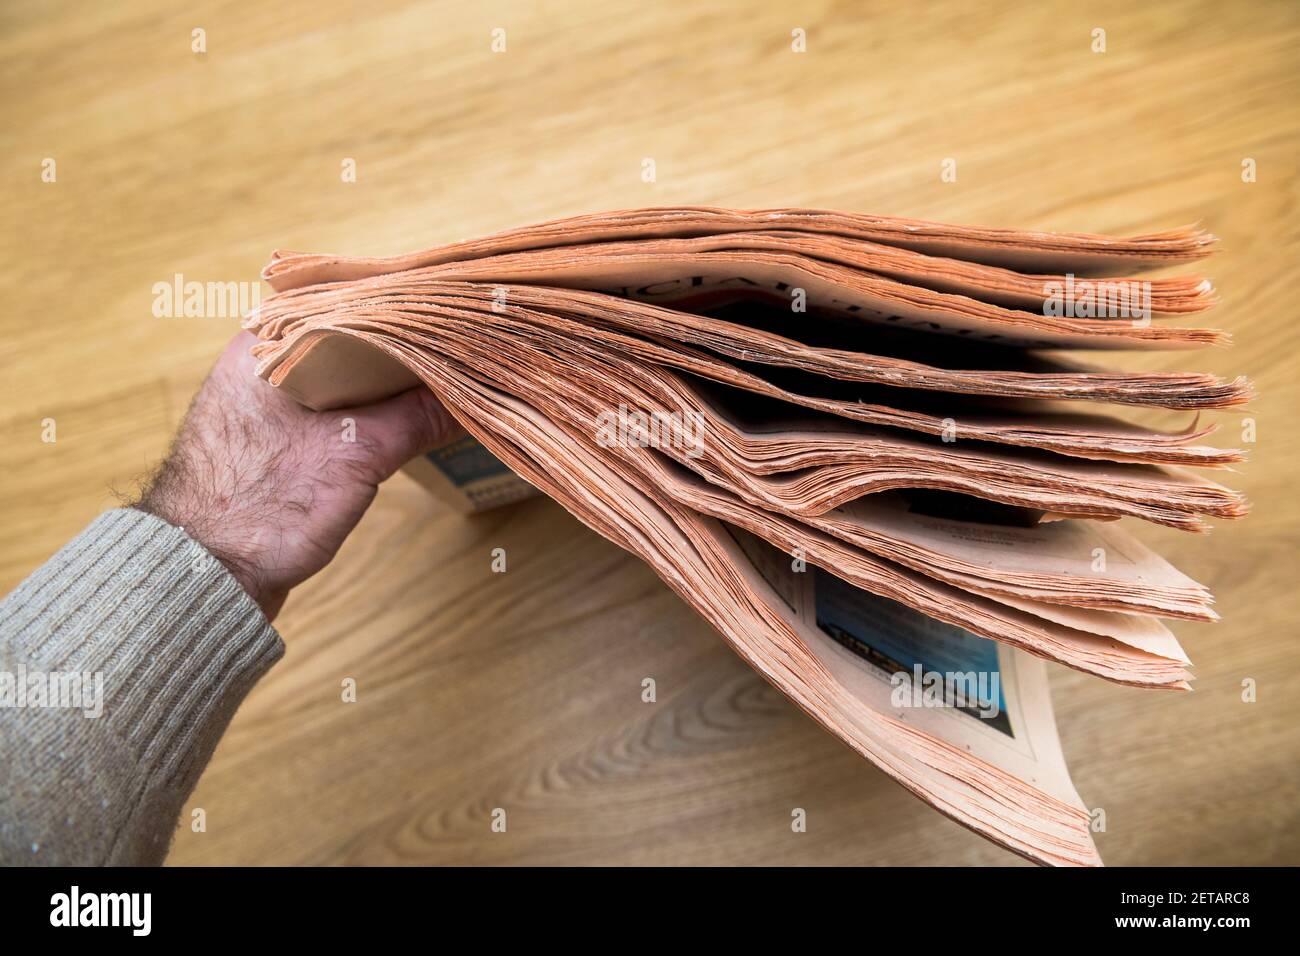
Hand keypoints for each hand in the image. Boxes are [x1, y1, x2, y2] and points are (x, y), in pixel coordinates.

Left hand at [135, 331, 460, 618]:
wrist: (201, 576)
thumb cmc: (260, 508)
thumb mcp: (355, 456)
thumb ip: (416, 417)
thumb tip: (470, 395)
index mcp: (271, 340)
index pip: (356, 302)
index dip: (411, 309)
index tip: (458, 317)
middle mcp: (267, 359)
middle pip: (357, 337)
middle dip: (409, 348)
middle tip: (465, 350)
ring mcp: (272, 399)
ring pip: (350, 374)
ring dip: (395, 383)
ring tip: (450, 381)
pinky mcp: (280, 436)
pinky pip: (340, 406)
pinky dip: (376, 410)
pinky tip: (413, 417)